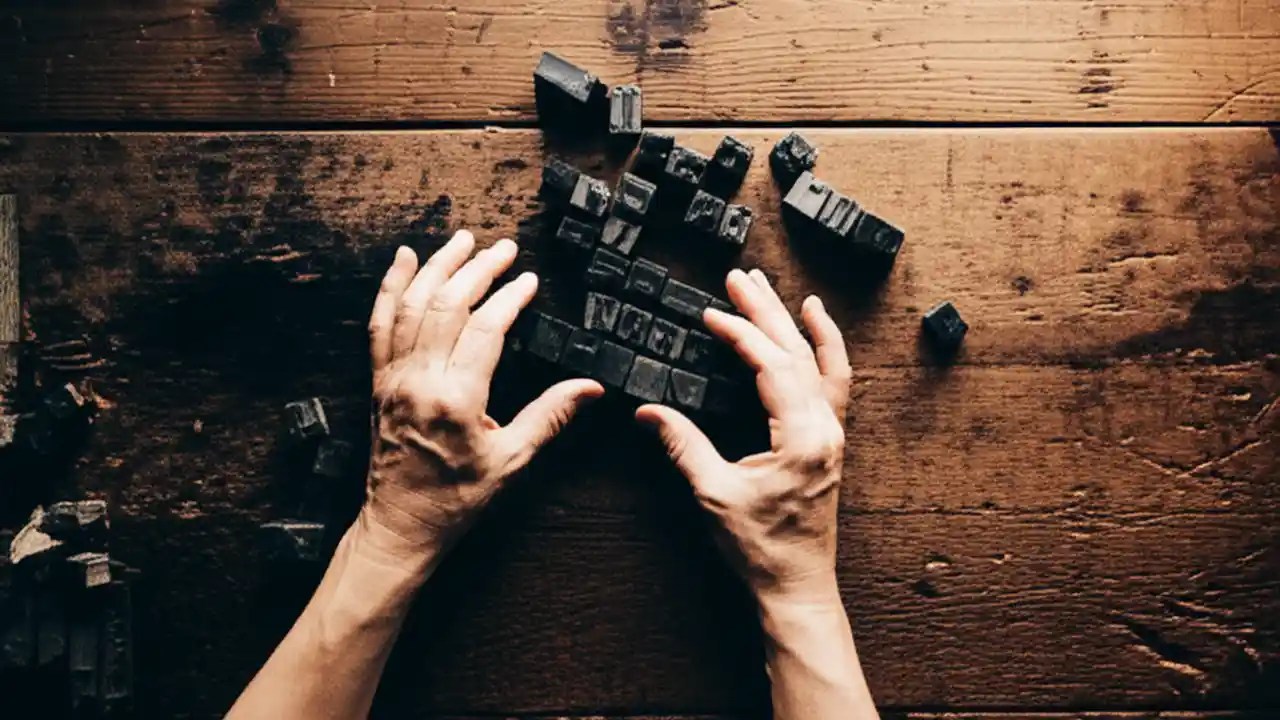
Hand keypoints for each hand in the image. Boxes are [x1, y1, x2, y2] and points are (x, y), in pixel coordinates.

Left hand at [361, 231, 602, 559]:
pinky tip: (403, 260)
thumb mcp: (511, 461)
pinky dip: (391, 288)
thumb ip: (550, 417)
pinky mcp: (377, 381)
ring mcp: (393, 378)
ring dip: (437, 267)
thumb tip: (591, 388)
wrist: (400, 525)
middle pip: (448, 306)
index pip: (485, 329)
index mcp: (456, 399)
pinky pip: (380, 323)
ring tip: (461, 240)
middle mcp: (419, 380)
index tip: (529, 281)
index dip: (510, 298)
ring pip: (412, 305)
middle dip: (478, 270)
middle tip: (504, 249)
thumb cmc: (456, 499)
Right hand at [637, 269, 851, 605]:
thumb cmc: (760, 549)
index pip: (771, 366)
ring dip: (796, 324)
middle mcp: (826, 429)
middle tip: (739, 277)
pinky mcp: (829, 444)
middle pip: (798, 353)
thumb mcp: (714, 494)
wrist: (796, 587)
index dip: (739, 334)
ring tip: (777, 290)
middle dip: (766, 311)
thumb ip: (683, 445)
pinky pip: (834, 384)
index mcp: (803, 437)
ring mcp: (833, 436)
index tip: (709, 314)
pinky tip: (814, 333)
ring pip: (820, 363)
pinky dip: (825, 352)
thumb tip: (647, 411)